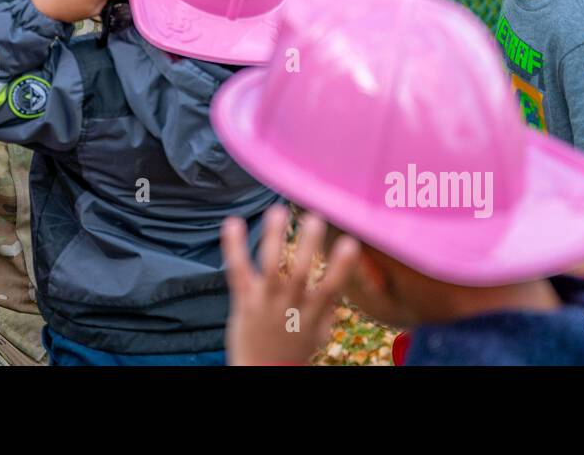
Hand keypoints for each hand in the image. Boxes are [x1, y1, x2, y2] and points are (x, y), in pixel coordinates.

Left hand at [222, 205, 359, 365]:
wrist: (262, 374)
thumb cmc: (293, 352)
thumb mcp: (318, 333)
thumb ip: (328, 308)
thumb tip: (342, 282)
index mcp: (312, 313)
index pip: (331, 287)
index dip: (342, 266)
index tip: (350, 242)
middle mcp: (289, 305)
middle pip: (299, 272)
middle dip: (307, 244)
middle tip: (314, 217)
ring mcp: (264, 302)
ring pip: (269, 266)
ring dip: (273, 237)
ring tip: (277, 210)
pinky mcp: (243, 301)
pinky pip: (238, 271)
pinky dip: (234, 246)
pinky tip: (233, 222)